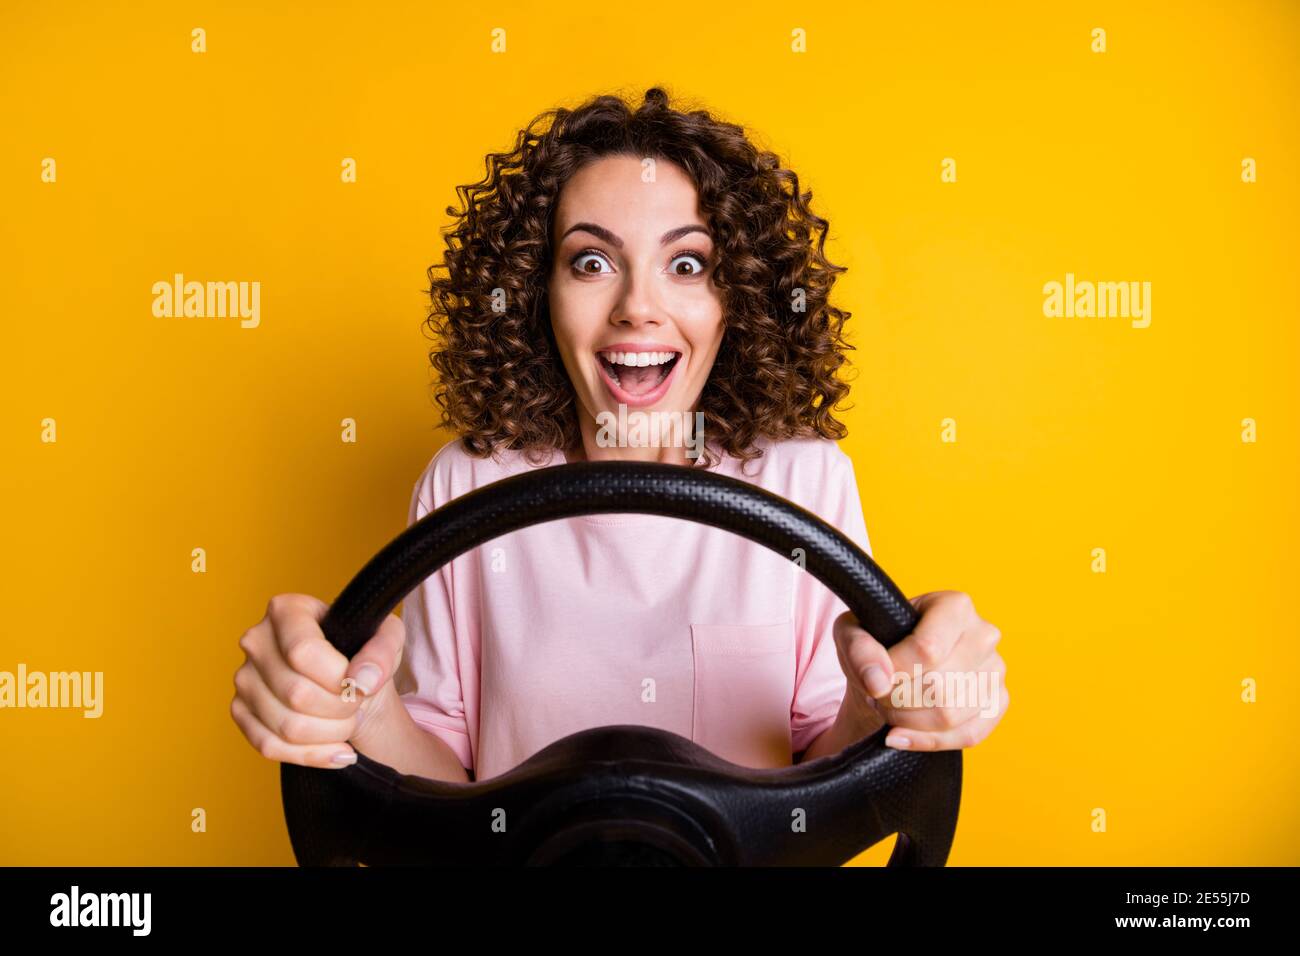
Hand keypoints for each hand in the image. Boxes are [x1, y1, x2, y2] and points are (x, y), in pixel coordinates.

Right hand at [230, 593, 405, 767]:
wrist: (346, 680)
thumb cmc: (362, 652)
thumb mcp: (386, 638)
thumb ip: (382, 652)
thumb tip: (363, 680)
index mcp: (286, 610)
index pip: (302, 653)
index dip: (338, 678)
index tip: (361, 684)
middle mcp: (257, 640)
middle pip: (296, 693)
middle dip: (341, 709)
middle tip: (358, 704)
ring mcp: (244, 678)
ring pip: (286, 726)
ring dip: (331, 734)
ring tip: (349, 722)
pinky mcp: (241, 711)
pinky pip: (270, 746)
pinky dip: (312, 756)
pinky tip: (338, 751)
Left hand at [832, 590, 1007, 750]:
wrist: (894, 668)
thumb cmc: (877, 643)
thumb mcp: (853, 634)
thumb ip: (859, 650)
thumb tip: (878, 683)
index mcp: (955, 605)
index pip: (928, 649)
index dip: (895, 672)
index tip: (876, 677)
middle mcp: (983, 634)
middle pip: (939, 685)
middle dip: (897, 700)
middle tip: (878, 696)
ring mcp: (995, 670)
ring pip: (951, 714)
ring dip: (908, 721)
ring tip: (889, 708)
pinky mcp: (997, 702)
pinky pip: (969, 735)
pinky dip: (929, 742)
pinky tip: (900, 736)